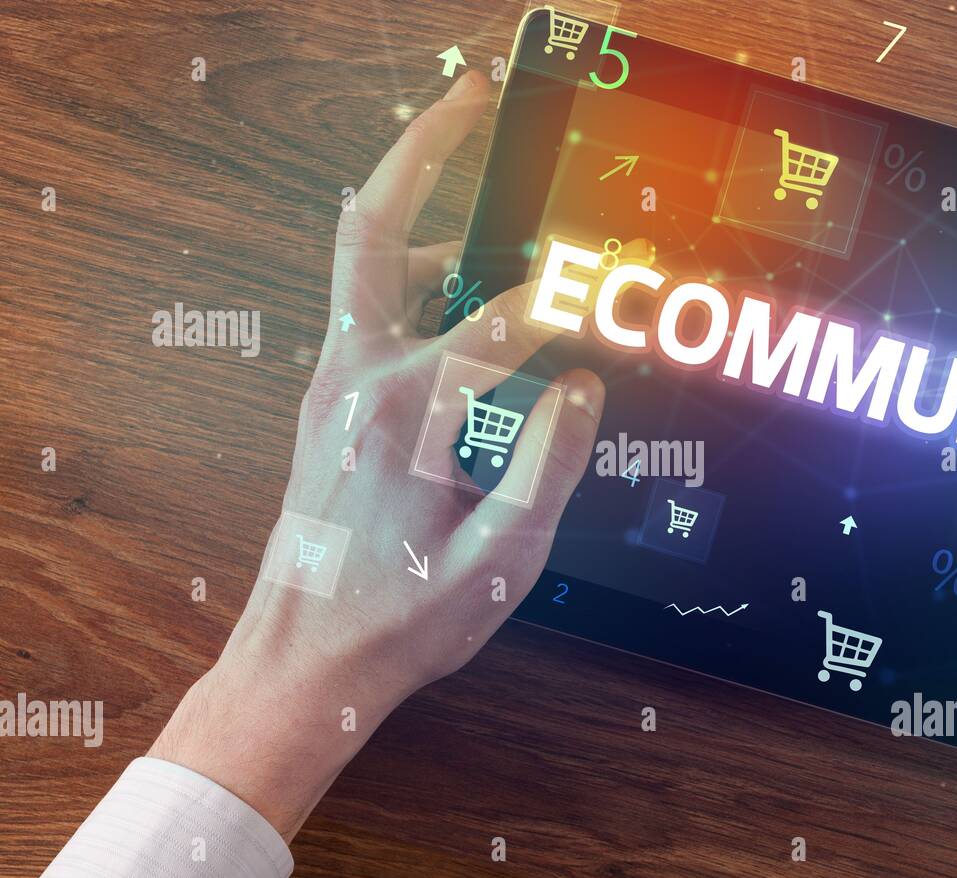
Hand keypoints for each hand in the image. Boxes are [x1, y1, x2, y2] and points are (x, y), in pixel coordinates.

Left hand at [149, 71, 605, 838]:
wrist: (304, 663)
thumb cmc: (400, 621)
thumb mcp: (502, 560)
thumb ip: (551, 465)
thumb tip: (584, 387)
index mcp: (407, 416)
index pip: (501, 321)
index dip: (568, 295)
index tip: (614, 278)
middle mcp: (357, 380)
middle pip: (378, 230)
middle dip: (424, 152)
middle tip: (470, 97)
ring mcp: (333, 385)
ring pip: (370, 264)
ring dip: (429, 226)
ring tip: (497, 230)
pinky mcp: (328, 403)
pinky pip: (369, 309)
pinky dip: (413, 279)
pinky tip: (460, 300)